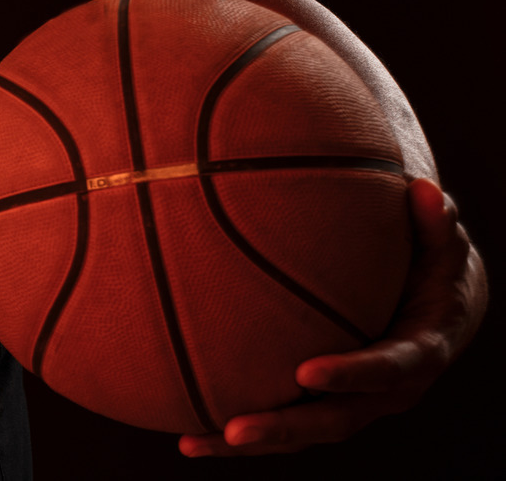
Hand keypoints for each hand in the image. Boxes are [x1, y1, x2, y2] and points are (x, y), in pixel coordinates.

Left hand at [179, 178, 486, 456]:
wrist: (442, 303)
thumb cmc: (436, 263)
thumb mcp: (444, 241)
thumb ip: (436, 221)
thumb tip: (425, 191)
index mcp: (419, 351)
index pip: (387, 370)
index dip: (351, 375)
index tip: (306, 372)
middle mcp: (388, 390)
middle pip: (336, 419)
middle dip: (286, 427)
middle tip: (234, 429)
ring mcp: (357, 401)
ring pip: (306, 432)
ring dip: (254, 441)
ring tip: (195, 441)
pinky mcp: (330, 402)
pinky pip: (289, 422)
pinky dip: (242, 432)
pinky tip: (190, 434)